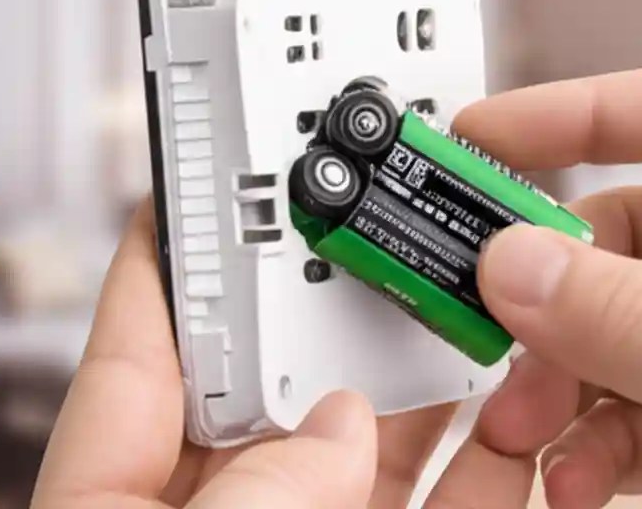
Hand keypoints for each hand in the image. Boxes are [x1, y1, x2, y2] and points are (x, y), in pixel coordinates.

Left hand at [31, 203, 579, 507]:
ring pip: (372, 441)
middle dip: (325, 291)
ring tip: (465, 290)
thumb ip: (254, 498)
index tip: (207, 165)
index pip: (137, 344)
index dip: (170, 244)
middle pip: (272, 375)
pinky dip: (492, 456)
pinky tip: (518, 406)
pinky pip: (456, 504)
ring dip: (422, 367)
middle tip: (373, 210)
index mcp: (123, 504)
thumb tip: (337, 429)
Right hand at [456, 64, 641, 508]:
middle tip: (483, 308)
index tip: (491, 135)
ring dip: (550, 379)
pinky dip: (576, 443)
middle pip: (631, 236)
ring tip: (522, 424)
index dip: (591, 111)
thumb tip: (518, 265)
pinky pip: (615, 411)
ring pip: (606, 330)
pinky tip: (570, 474)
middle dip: (551, 287)